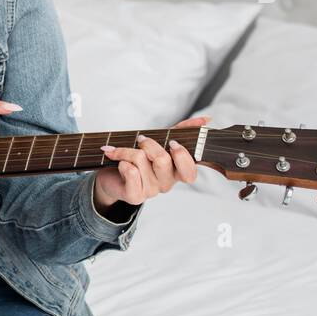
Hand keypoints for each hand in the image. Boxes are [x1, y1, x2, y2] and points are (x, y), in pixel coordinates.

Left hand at [93, 115, 209, 213]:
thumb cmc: (138, 157)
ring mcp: (151, 191)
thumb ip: (183, 130)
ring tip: (123, 152)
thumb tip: (206, 120)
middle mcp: (166, 184)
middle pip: (162, 160)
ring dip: (128, 151)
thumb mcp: (161, 140)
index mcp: (177, 172)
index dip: (182, 157)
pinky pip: (130, 172)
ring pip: (141, 161)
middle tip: (141, 140)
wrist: (110, 173)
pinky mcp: (134, 196)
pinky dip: (121, 160)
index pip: (190, 173)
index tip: (172, 143)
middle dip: (148, 144)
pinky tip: (119, 163)